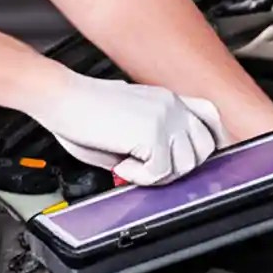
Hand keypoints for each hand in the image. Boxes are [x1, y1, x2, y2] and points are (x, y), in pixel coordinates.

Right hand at [23, 70, 228, 184]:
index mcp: (167, 98)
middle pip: (204, 147)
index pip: (210, 117)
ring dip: (157, 174)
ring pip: (185, 164)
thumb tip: (164, 165)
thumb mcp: (129, 119)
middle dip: (179, 167)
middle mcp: (171, 104)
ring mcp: (164, 117)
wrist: (62, 96)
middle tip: (147, 167)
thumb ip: (153, 136)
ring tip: (130, 163)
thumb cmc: (83, 110)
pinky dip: (138, 176)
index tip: (187, 158)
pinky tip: (120, 163)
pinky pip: (160, 172)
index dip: (206, 142)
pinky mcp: (152, 132)